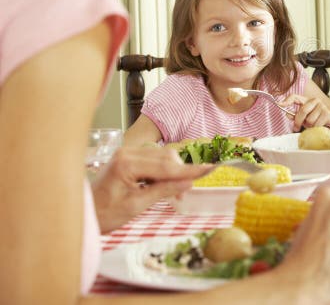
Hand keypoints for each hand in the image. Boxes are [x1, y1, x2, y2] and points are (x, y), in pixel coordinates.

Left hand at [91, 145, 210, 232]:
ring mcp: (127, 153)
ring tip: (175, 192)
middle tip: (184, 193)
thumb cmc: (104, 214)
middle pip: (166, 156)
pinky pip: (153, 159)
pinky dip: (163, 171)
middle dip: (180, 173)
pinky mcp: (128, 158)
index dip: (189, 170)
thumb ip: (163, 191)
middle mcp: (127, 152)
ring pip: (162, 156)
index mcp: (127, 164)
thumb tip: (188, 184)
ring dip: (173, 172)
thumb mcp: (136, 206)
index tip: (210, 170)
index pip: (166, 166)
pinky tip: (163, 185)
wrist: (82, 214)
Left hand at [281, 94, 329, 129]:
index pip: (295, 97)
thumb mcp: (306, 119)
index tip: (279, 104)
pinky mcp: (327, 113)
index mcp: (308, 101)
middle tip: (297, 128)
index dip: (287, 100)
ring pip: (309, 120)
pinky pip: (316, 124)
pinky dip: (317, 129)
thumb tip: (287, 114)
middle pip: (302, 111)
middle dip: (298, 122)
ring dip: (310, 127)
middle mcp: (315, 101)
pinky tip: (321, 127)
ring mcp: (322, 106)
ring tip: (314, 126)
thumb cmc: (319, 122)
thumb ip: (297, 116)